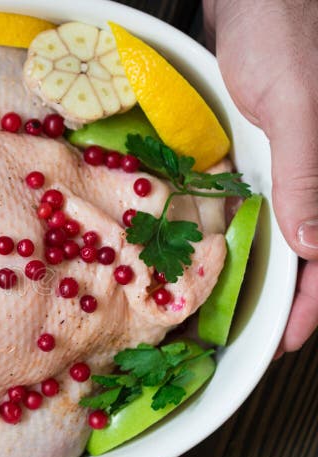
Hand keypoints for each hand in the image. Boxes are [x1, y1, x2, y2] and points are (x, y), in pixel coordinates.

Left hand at [205, 0, 317, 353]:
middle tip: (260, 333)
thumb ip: (307, 174)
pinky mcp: (277, 143)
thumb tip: (312, 247)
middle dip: (295, 294)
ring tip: (243, 301)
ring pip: (297, 226)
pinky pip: (274, 197)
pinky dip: (257, 225)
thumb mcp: (297, 105)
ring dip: (274, 265)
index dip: (315, 302)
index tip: (287, 339)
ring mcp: (304, 157)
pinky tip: (231, 246)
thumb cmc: (285, 30)